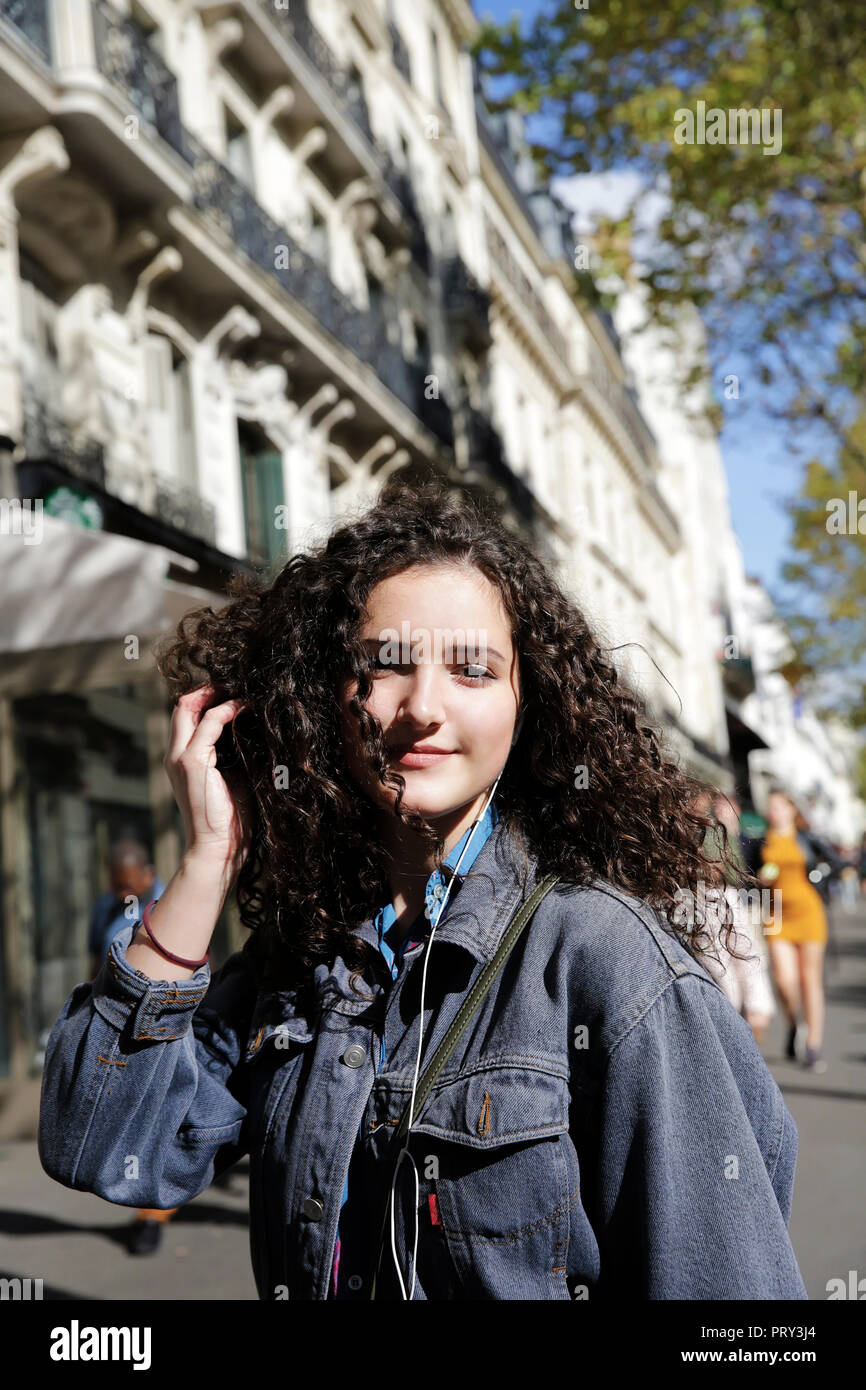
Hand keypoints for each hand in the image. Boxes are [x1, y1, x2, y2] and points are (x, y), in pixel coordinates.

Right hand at [163, 685, 253, 878]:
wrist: (219, 849)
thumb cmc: (230, 819)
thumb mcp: (232, 778)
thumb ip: (232, 753)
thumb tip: (252, 729)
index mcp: (181, 760)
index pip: (186, 716)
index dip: (205, 697)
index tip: (231, 690)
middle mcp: (175, 755)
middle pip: (183, 705)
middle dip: (208, 688)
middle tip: (234, 682)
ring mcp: (180, 758)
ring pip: (191, 707)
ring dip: (218, 694)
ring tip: (242, 689)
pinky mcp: (192, 762)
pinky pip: (209, 722)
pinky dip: (227, 709)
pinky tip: (244, 707)